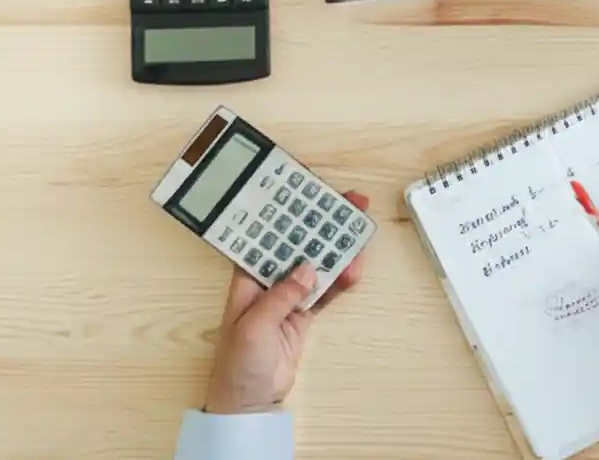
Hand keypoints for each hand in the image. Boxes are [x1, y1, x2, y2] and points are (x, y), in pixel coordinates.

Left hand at [203, 191, 368, 413]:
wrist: (248, 402)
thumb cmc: (238, 364)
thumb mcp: (254, 328)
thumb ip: (281, 297)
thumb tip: (308, 269)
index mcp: (247, 278)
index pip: (270, 237)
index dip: (291, 215)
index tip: (313, 196)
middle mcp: (268, 282)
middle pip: (299, 245)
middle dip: (323, 225)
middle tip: (352, 206)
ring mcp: (288, 298)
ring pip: (317, 266)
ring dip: (337, 252)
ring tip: (360, 234)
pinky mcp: (303, 315)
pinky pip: (325, 293)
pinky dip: (340, 283)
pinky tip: (354, 270)